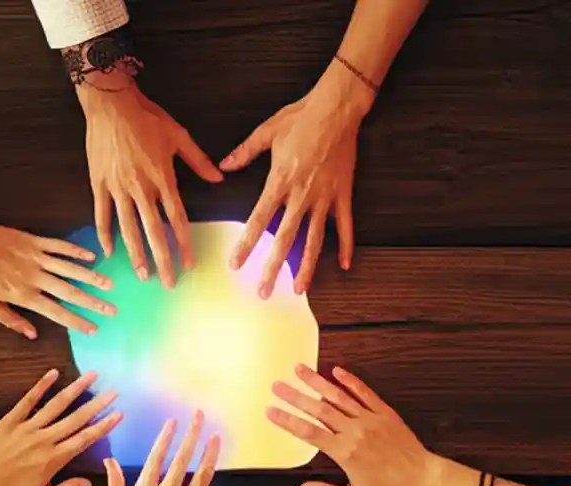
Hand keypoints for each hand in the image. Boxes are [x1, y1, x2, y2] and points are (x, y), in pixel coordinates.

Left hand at [0, 218, 116, 338]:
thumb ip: (11, 320)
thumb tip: (33, 334)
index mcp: (24, 295)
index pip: (57, 312)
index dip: (77, 321)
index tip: (93, 328)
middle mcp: (35, 277)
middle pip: (70, 291)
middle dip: (93, 302)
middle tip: (112, 309)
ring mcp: (36, 257)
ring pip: (69, 268)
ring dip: (91, 276)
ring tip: (109, 284)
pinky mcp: (34, 241)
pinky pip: (59, 246)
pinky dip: (75, 250)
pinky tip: (91, 255)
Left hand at [0, 369, 122, 485]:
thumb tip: (89, 484)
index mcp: (52, 460)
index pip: (84, 439)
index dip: (103, 426)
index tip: (119, 414)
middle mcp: (43, 439)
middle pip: (76, 418)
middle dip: (97, 403)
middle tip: (114, 391)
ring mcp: (27, 427)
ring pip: (56, 404)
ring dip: (76, 389)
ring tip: (92, 375)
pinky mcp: (11, 420)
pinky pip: (29, 400)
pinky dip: (41, 385)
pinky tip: (53, 373)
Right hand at [80, 84, 222, 289]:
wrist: (111, 104)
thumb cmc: (146, 117)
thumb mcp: (179, 136)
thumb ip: (199, 161)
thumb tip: (219, 178)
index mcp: (162, 178)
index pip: (176, 219)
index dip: (183, 243)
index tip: (188, 264)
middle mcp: (140, 188)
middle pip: (154, 231)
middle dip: (162, 259)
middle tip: (167, 283)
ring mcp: (117, 188)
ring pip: (128, 228)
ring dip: (136, 254)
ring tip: (142, 274)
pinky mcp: (99, 184)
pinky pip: (102, 214)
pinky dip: (105, 234)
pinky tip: (109, 252)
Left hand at [221, 62, 373, 296]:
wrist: (337, 108)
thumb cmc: (301, 117)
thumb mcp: (267, 132)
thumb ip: (244, 152)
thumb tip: (224, 165)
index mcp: (280, 181)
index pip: (258, 220)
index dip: (246, 244)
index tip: (236, 264)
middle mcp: (302, 195)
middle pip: (285, 239)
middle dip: (273, 268)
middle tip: (263, 292)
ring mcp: (325, 198)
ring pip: (314, 239)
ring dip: (306, 267)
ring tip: (298, 290)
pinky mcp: (343, 194)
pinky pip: (345, 225)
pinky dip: (346, 246)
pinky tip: (345, 266)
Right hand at [265, 364, 445, 485]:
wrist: (426, 483)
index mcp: (344, 453)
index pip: (308, 432)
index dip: (287, 420)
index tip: (271, 411)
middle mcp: (355, 432)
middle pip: (318, 409)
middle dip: (295, 396)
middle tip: (277, 385)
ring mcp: (370, 420)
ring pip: (338, 396)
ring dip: (317, 382)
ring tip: (300, 369)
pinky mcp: (385, 414)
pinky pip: (365, 393)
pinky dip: (350, 381)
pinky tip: (337, 371)